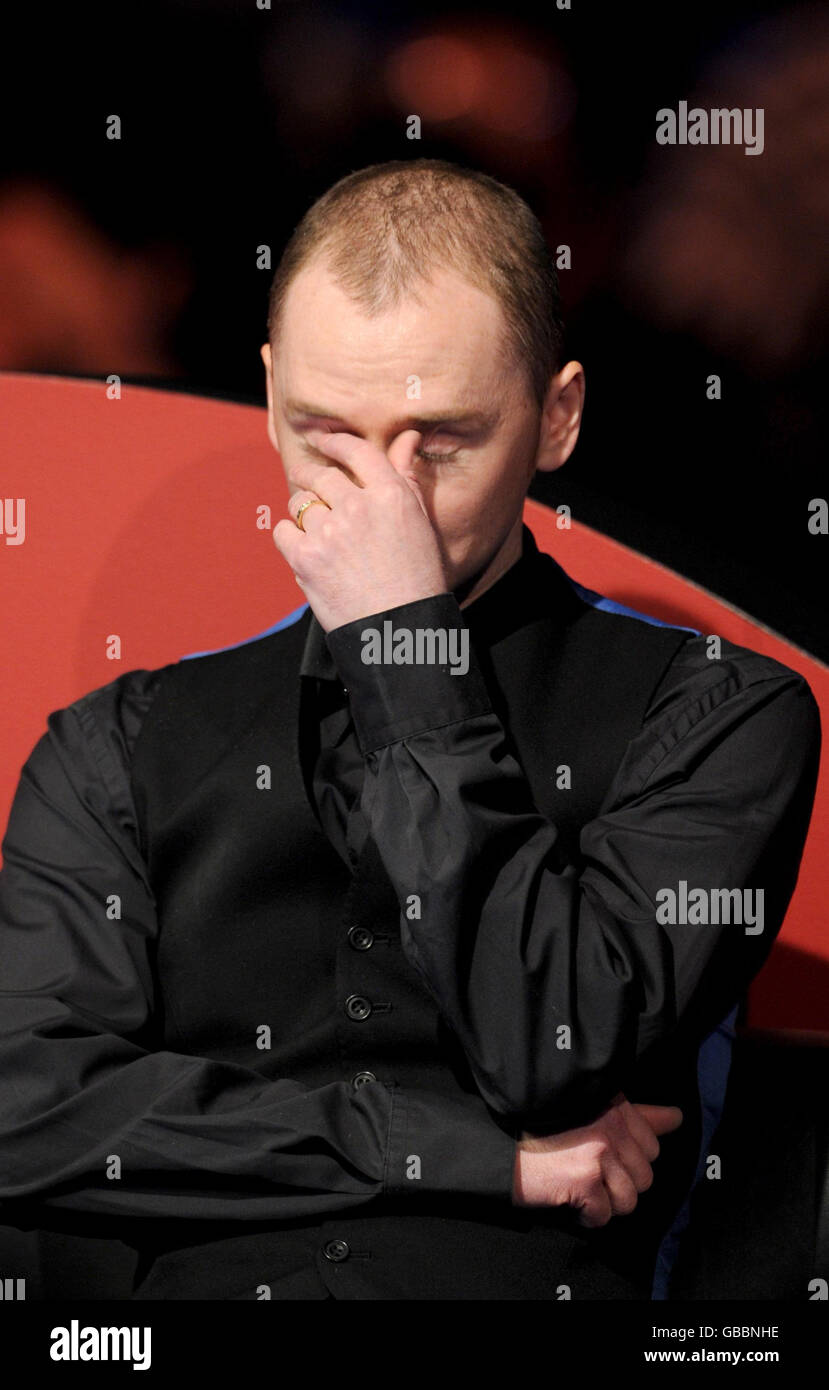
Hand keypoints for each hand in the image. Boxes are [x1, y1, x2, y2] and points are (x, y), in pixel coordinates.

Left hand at [272, 428, 447, 632]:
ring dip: (303, 512)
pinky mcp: (305, 558)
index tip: (322, 440)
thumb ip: (406, 477)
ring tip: (314, 528)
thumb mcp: (420, 523)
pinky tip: (303, 549)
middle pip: (320, 475)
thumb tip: (408, 437)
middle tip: (304, 476)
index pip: (357, 451)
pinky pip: (283, 532)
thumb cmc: (417, 578)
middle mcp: (358, 507)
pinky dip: (290, 538)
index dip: (335, 441)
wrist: (398, 629)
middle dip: (308, 473)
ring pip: (299, 503)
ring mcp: (329, 532)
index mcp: (391, 495)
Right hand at [512, 1092, 682, 1226]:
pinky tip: (569, 1197)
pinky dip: (586, 1215)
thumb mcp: (594, 1112)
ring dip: (605, 1202)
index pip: (652, 1147)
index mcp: (615, 1106)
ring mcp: (599, 1152)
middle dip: (618, 1184)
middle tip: (588, 1172)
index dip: (629, 1161)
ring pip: (629, 1200)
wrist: (503, 1148)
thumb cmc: (547, 1132)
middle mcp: (611, 1126)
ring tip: (580, 1186)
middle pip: (644, 1178)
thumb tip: (677, 1118)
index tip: (604, 1158)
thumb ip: (638, 1115)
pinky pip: (604, 1215)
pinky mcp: (585, 1180)